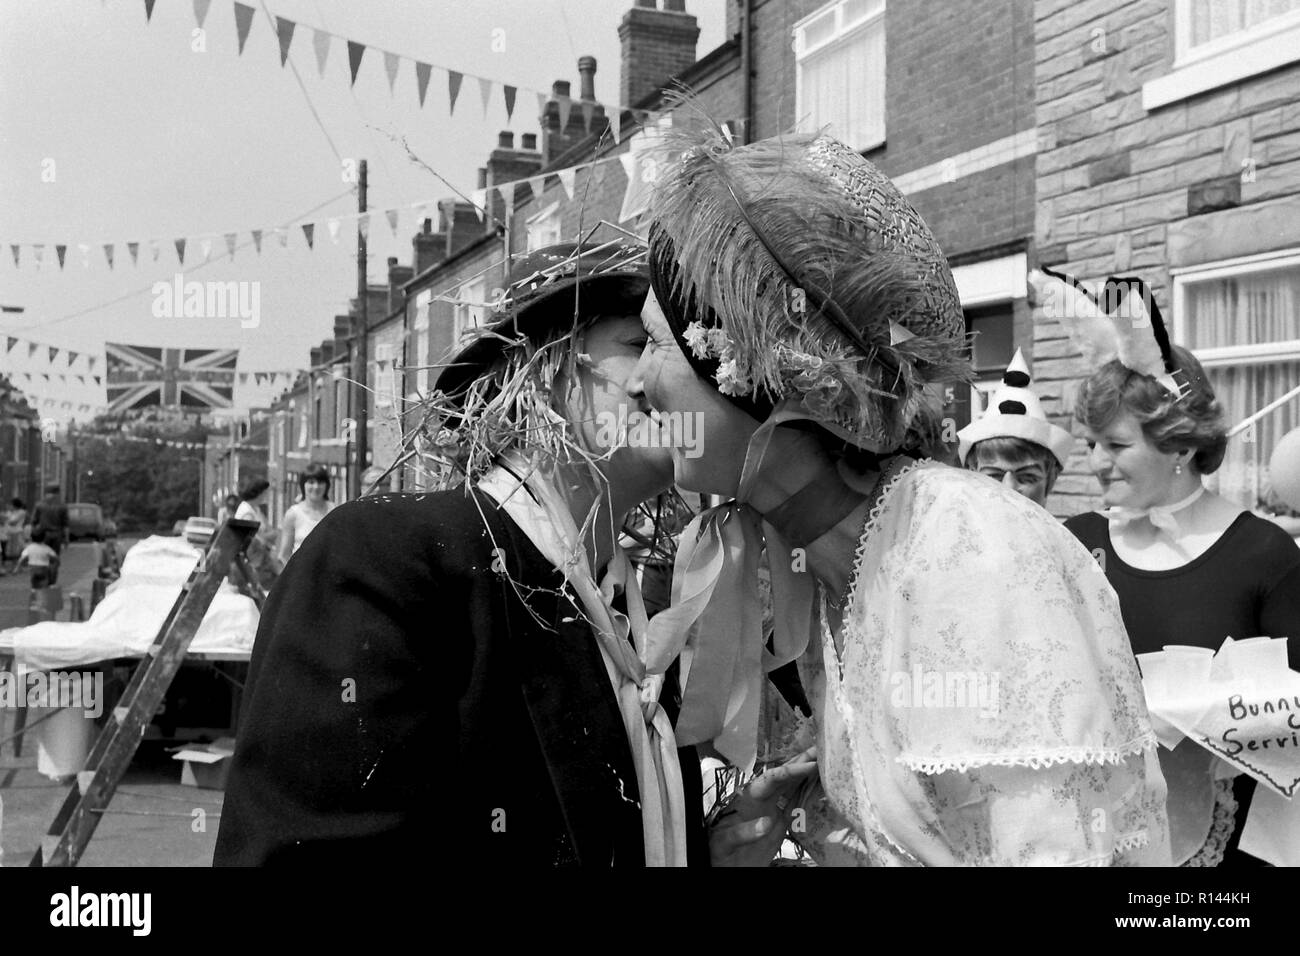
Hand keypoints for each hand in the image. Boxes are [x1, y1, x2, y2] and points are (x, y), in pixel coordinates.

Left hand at [708, 746, 817, 866]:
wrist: (724, 867)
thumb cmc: (718, 851)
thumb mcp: (724, 842)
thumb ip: (742, 832)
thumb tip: (767, 822)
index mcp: (748, 798)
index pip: (772, 778)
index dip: (791, 770)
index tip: (810, 765)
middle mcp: (762, 799)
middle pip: (784, 775)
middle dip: (801, 761)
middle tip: (822, 747)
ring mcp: (772, 810)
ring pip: (792, 786)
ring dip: (806, 773)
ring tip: (824, 760)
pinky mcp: (780, 824)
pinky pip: (796, 804)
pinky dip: (808, 794)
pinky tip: (819, 786)